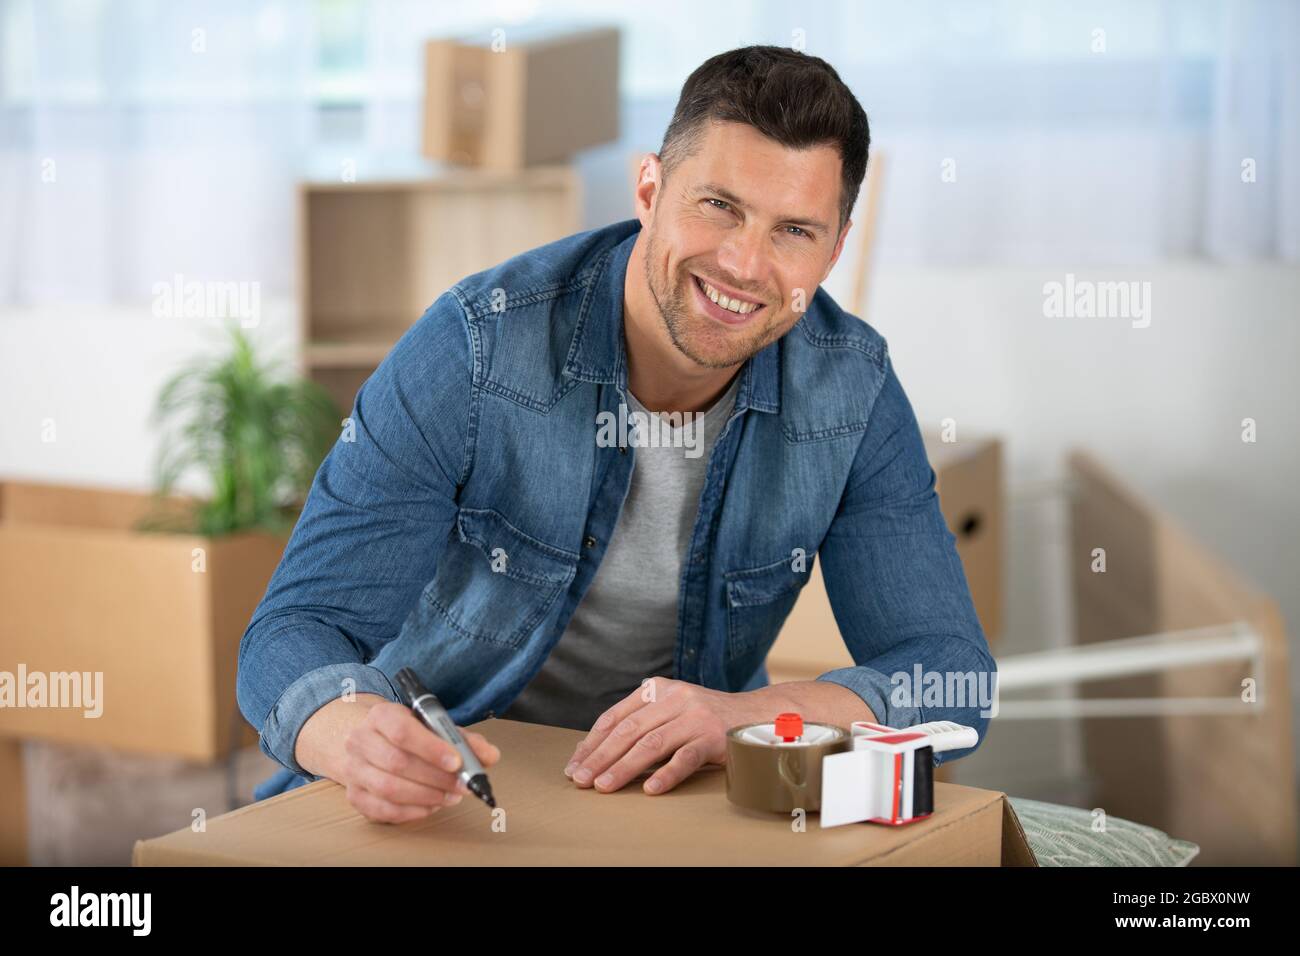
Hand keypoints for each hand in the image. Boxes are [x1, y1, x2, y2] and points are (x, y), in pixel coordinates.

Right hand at [306, 696, 500, 823]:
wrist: (371, 741)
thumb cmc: (407, 734)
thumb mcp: (434, 727)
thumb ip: (463, 739)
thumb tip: (489, 755)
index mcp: (381, 716)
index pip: (403, 731)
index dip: (431, 749)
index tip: (456, 762)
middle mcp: (361, 740)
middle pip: (397, 763)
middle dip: (436, 778)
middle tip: (463, 786)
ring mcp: (354, 769)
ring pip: (388, 788)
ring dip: (426, 796)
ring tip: (451, 796)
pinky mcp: (354, 794)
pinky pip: (382, 809)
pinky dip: (411, 811)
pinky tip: (431, 805)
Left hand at [563, 678, 784, 795]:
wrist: (757, 716)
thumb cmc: (705, 721)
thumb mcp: (671, 712)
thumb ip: (640, 725)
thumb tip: (592, 752)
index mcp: (657, 690)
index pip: (616, 717)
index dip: (592, 742)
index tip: (575, 765)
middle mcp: (675, 698)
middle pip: (629, 730)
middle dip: (600, 757)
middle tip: (581, 780)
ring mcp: (695, 717)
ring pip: (651, 744)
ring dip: (623, 767)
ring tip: (604, 786)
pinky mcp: (714, 737)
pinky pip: (685, 757)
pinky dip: (667, 774)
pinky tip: (651, 789)